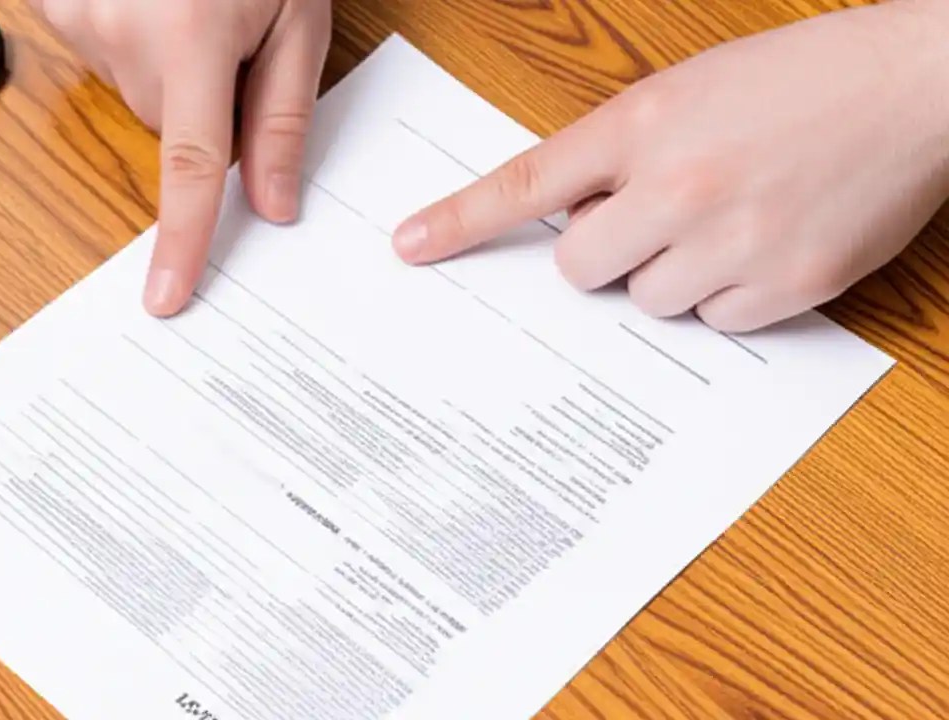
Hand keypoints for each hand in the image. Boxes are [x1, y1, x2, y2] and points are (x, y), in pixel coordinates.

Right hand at [36, 0, 331, 315]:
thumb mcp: (295, 17)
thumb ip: (282, 117)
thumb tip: (274, 206)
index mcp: (191, 36)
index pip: (193, 166)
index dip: (184, 239)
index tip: (166, 296)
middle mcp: (122, 31)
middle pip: (173, 128)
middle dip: (208, 101)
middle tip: (228, 35)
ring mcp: (78, 16)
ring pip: (139, 94)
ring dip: (170, 68)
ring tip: (188, 6)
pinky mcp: (55, 6)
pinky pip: (106, 59)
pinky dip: (134, 43)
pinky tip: (151, 0)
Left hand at [393, 0, 948, 332]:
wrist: (917, 84)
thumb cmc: (799, 80)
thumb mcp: (687, 91)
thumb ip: (620, 152)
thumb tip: (573, 221)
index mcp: (644, 124)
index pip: (528, 185)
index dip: (459, 221)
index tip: (408, 248)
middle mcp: (679, 186)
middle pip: (581, 269)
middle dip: (603, 253)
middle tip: (650, 218)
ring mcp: (733, 241)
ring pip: (648, 301)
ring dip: (670, 273)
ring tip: (726, 219)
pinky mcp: (788, 285)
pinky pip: (716, 323)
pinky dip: (728, 296)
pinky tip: (763, 246)